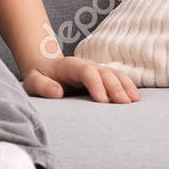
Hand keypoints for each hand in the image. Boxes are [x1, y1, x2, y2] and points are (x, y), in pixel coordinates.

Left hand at [23, 55, 140, 102]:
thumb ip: (42, 85)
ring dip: (125, 86)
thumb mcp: (32, 81)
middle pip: (104, 72)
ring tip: (134, 101)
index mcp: (70, 66)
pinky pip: (119, 79)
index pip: (87, 71)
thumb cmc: (39, 78)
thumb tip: (57, 91)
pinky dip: (128, 87)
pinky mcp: (102, 79)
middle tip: (123, 103)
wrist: (45, 71)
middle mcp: (87, 66)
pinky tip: (136, 98)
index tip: (102, 101)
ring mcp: (97, 71)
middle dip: (115, 87)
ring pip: (115, 74)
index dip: (96, 84)